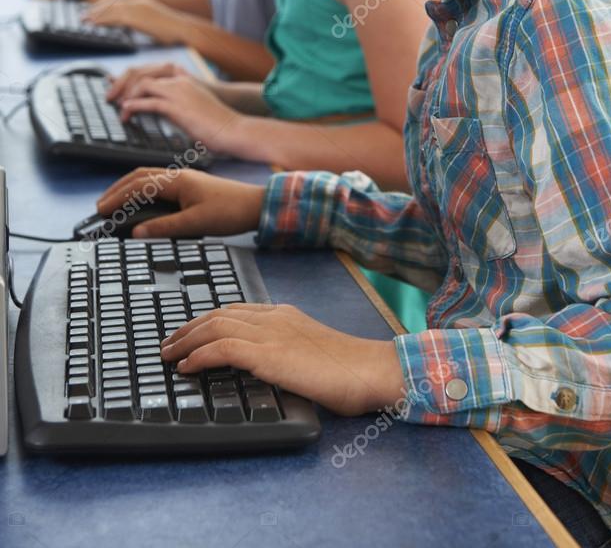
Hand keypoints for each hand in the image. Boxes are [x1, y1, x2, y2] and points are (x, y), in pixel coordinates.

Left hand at [84, 0, 177, 42]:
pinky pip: (113, 18)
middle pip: (110, 3)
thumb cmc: (173, 30)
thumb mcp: (155, 22)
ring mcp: (136, 8)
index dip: (104, 6)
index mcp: (142, 1)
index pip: (118, 2)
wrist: (183, 29)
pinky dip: (101, 20)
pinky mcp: (135, 17)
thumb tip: (137, 26)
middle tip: (83, 16)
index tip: (94, 12)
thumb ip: (143, 21)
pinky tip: (92, 24)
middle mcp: (137, 1)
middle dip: (95, 9)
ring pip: (109, 9)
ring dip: (94, 15)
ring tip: (83, 20)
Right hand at [96, 166, 263, 237]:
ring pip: (148, 178)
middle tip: (100, 207)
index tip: (101, 211)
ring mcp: (184, 180)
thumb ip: (165, 228)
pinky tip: (140, 203)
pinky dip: (142, 191)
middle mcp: (178, 176)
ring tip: (114, 204)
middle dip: (117, 190)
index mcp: (177, 181)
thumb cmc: (230, 212)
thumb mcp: (196, 224)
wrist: (256, 205)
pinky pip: (158, 184)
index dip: (117, 197)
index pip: (138, 185)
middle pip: (138, 176)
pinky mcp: (190, 187)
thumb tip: (136, 232)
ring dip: (128, 189)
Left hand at [116, 73, 247, 153]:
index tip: (115, 86)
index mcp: (182, 78)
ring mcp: (178, 92)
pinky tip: (126, 113)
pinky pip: (148, 102)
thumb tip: (158, 109)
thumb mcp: (194, 107)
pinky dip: (133, 107)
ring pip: (142, 85)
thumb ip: (176, 103)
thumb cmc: (216, 123)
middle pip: (140, 73)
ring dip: (125, 96)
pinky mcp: (177, 107)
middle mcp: (178, 81)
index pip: (148, 70)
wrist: (233, 129)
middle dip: (122, 84)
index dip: (129, 77)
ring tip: (118, 109)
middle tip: (110, 97)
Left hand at [160, 303, 405, 415]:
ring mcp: (271, 333)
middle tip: (168, 344)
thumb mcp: (311, 356)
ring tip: (168, 355)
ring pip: (215, 326)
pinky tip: (186, 367)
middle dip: (188, 328)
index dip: (206, 320)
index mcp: (285, 315)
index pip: (235, 310)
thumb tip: (267, 371)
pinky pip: (222, 348)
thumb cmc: (349, 372)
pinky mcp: (269, 354)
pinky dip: (198, 355)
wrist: (370, 370)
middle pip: (218, 314)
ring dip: (185, 340)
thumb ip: (286, 355)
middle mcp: (274, 318)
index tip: (188, 334)